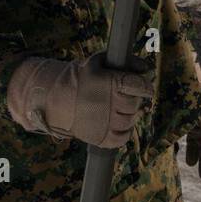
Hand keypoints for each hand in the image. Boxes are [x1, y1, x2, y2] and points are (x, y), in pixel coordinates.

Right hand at [6, 53, 154, 147]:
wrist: (54, 101)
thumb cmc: (79, 79)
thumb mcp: (98, 62)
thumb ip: (125, 62)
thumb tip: (146, 68)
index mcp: (112, 84)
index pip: (140, 86)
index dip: (144, 86)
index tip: (144, 86)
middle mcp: (111, 105)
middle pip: (135, 103)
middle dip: (133, 99)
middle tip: (124, 96)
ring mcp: (107, 124)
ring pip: (131, 120)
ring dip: (128, 114)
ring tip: (117, 108)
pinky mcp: (102, 139)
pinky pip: (123, 137)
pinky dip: (124, 130)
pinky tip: (117, 122)